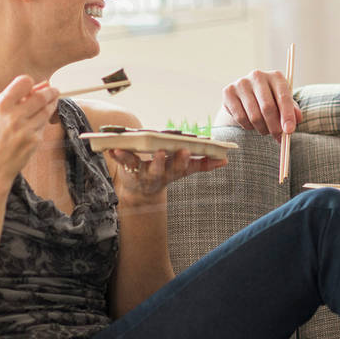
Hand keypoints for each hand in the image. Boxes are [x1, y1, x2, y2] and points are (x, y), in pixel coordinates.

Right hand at [0, 75, 59, 183]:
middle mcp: (13, 116)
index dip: (30, 83)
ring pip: (46, 110)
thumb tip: (37, 87)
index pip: (23, 83)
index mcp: (0, 106)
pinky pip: (43, 126)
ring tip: (52, 102)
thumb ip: (14, 103)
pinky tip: (39, 122)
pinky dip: (44, 122)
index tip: (34, 85)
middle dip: (50, 92)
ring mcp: (25, 129)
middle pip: (40, 96)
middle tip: (55, 91)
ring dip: (52, 104)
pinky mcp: (34, 140)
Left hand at [107, 148, 226, 200]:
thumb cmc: (164, 173)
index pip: (182, 167)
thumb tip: (225, 161)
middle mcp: (158, 173)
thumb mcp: (183, 170)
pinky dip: (118, 155)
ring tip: (154, 151)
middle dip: (175, 160)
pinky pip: (123, 161)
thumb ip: (203, 165)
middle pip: (167, 168)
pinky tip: (113, 148)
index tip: (191, 152)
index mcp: (172, 171)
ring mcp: (143, 171)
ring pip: (147, 166)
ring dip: (148, 159)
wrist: (139, 190)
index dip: (186, 161)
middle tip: (182, 151)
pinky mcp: (127, 168)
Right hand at [219, 69, 301, 141]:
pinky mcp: (228, 92)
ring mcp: (242, 83)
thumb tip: (297, 120)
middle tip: (278, 137)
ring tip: (265, 130)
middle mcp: (258, 76)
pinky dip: (248, 126)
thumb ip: (292, 111)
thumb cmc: (270, 100)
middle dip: (274, 127)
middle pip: (267, 107)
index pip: (283, 97)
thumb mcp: (283, 103)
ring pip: (254, 115)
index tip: (289, 131)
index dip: (287, 116)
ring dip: (262, 128)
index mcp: (276, 76)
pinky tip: (252, 124)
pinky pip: (240, 117)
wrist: (245, 96)